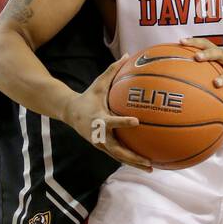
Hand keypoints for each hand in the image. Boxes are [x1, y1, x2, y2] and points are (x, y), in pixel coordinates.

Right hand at [65, 55, 152, 169]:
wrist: (70, 112)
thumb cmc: (88, 96)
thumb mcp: (98, 83)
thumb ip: (113, 70)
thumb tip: (128, 55)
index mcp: (99, 118)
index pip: (112, 121)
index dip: (123, 122)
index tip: (136, 121)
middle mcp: (99, 135)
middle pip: (117, 149)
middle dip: (133, 156)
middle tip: (148, 160)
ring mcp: (100, 144)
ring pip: (119, 157)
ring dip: (134, 163)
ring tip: (152, 168)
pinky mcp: (102, 147)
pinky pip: (119, 156)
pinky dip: (131, 161)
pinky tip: (146, 164)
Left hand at [181, 38, 222, 112]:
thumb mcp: (213, 68)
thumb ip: (195, 68)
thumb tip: (168, 71)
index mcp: (219, 55)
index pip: (206, 44)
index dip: (194, 41)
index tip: (181, 41)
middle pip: (219, 53)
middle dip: (208, 54)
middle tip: (197, 57)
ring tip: (216, 83)